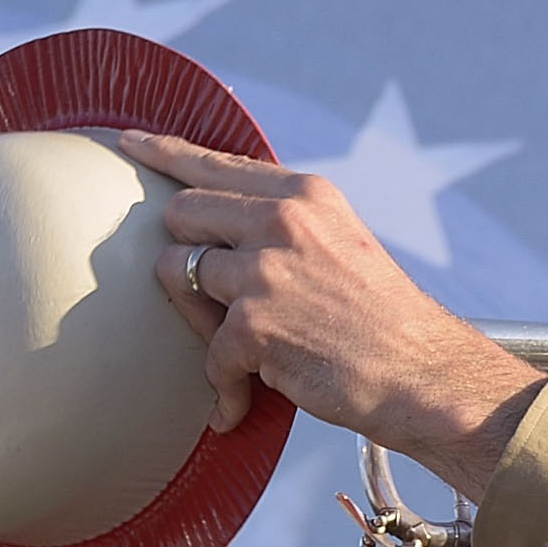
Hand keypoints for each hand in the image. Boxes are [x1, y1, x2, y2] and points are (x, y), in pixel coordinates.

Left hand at [120, 132, 544, 502]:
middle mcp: (282, 220)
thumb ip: (284, 224)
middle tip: (220, 301)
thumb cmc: (380, 322)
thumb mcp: (340, 243)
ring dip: (204, 323)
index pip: (215, 162)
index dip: (163, 152)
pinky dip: (222, 386)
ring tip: (246, 354)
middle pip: (181, 214)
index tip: (127, 143)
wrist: (421, 375)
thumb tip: (218, 222)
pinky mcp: (254, 324)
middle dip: (185, 255)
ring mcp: (265, 269)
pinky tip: (240, 403)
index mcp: (304, 193)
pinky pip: (207, 352)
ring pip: (180, 277)